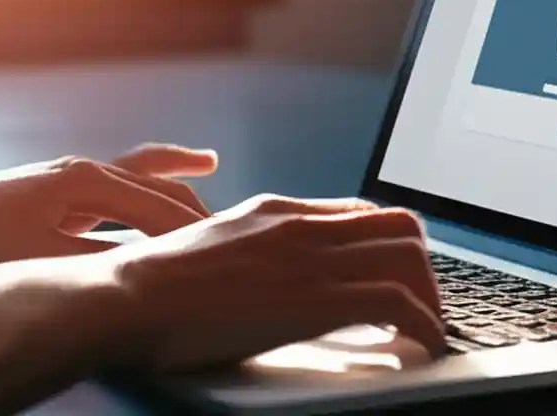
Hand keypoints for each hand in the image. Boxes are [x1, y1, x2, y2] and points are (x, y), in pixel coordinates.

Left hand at [0, 144, 217, 274]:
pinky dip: (141, 184)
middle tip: (236, 232)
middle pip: (158, 188)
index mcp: (89, 182)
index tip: (228, 258)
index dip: (194, 238)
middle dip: (196, 209)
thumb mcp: (42, 262)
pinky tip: (145, 190)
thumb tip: (150, 271)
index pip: (159, 212)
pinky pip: (114, 184)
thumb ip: (100, 265)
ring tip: (208, 164)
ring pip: (138, 174)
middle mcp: (86, 169)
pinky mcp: (57, 189)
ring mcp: (70, 175)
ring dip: (173, 180)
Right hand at [94, 194, 445, 368]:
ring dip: (430, 295)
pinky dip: (423, 323)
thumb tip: (266, 278)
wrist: (125, 297)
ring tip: (429, 330)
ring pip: (408, 254)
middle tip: (422, 307)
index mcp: (275, 212)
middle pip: (398, 224)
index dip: (389, 246)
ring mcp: (308, 257)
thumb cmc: (152, 287)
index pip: (360, 213)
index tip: (397, 277)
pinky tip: (424, 345)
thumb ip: (247, 254)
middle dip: (422, 267)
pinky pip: (395, 301)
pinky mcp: (311, 298)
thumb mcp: (209, 251)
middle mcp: (301, 224)